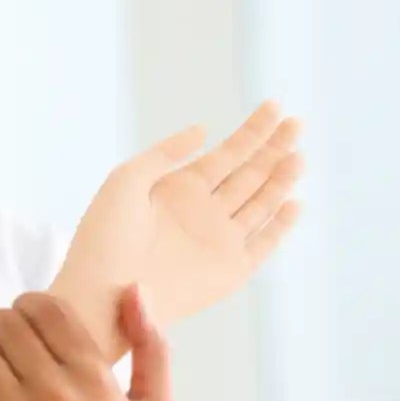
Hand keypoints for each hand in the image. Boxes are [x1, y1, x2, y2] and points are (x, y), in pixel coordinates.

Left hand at [53, 101, 302, 355]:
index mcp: (178, 189)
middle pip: (249, 173)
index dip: (251, 131)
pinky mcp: (230, 271)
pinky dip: (280, 224)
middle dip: (273, 148)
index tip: (273, 106)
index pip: (226, 154)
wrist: (101, 294)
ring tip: (298, 153)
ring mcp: (218, 241)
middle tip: (297, 122)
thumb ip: (165, 153)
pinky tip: (294, 202)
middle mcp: (202, 212)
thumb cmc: (104, 238)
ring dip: (280, 179)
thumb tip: (203, 130)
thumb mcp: (125, 180)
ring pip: (260, 203)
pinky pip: (263, 243)